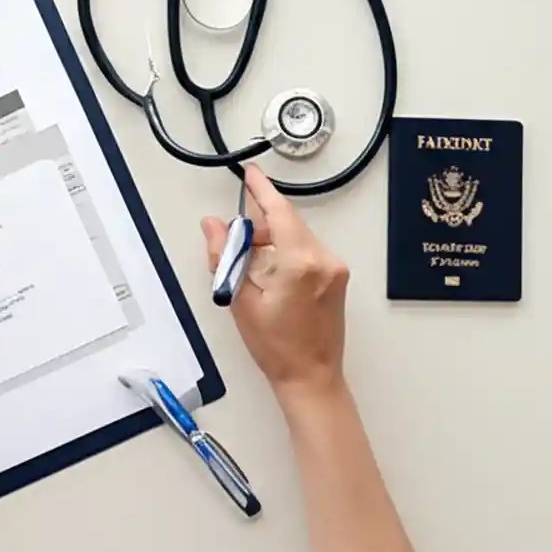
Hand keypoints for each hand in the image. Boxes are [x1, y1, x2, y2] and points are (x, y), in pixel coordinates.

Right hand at [201, 165, 348, 400]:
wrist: (311, 377)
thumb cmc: (276, 348)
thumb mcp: (240, 302)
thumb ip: (225, 257)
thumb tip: (213, 225)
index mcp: (299, 265)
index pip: (279, 213)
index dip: (262, 190)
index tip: (250, 173)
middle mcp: (323, 260)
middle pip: (288, 224)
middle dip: (261, 224)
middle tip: (235, 239)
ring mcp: (334, 268)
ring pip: (298, 237)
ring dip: (273, 239)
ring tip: (249, 263)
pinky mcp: (337, 277)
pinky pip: (308, 250)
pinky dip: (287, 251)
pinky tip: (270, 271)